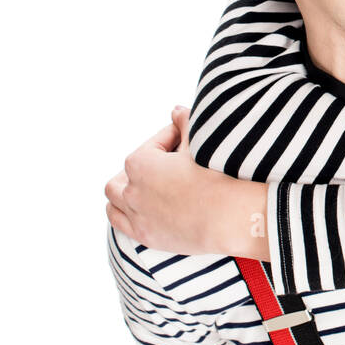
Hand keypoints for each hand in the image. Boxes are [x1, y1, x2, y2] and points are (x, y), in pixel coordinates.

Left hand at [106, 106, 243, 255]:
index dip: (172, 138)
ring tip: (144, 184)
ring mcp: (135, 213)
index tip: (187, 140)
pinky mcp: (143, 233)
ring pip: (114, 196)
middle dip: (144, 164)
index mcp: (141, 162)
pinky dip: (122, 211)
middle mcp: (132, 188)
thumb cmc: (216, 177)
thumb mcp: (200, 142)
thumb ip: (184, 122)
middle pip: (129, 170)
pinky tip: (137, 207)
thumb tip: (175, 110)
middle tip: (166, 163)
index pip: (153, 144)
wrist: (229, 216)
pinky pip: (118, 221)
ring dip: (125, 187)